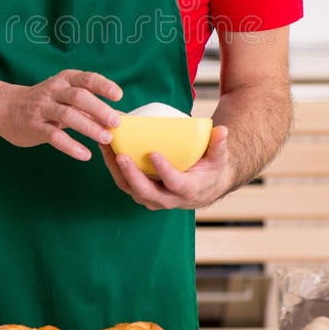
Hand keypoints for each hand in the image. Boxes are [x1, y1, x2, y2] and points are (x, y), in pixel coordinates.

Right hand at [0, 69, 121, 160]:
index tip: (118, 95)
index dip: (103, 85)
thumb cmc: (44, 103)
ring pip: (68, 115)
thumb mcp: (64, 97)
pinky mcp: (34, 127)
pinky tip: (85, 154)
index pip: (86, 79)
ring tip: (106, 138)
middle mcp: (53, 91)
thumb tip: (119, 116)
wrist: (4, 108)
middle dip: (99, 108)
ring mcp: (42, 109)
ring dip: (89, 127)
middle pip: (78, 96)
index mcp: (64, 80)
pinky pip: (54, 136)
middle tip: (116, 122)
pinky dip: (71, 146)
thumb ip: (88, 105)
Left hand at [98, 125, 231, 209]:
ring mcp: (153, 198)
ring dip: (116, 170)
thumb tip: (222, 130)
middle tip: (122, 155)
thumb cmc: (211, 168)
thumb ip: (218, 144)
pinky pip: (124, 183)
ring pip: (131, 189)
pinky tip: (107, 149)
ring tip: (107, 148)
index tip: (154, 154)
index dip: (164, 171)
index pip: (175, 183)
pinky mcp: (142, 193)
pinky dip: (113, 168)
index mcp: (189, 190)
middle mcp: (169, 199)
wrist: (205, 186)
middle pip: (147, 192)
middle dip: (132, 175)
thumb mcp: (219, 157)